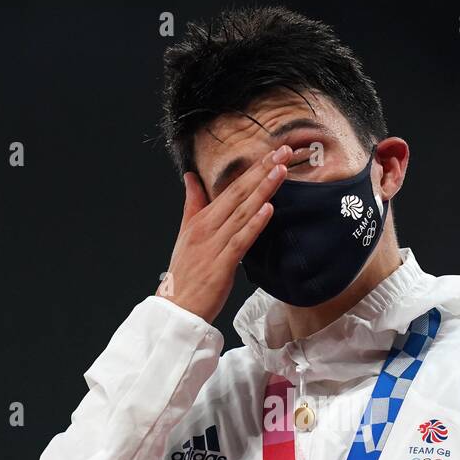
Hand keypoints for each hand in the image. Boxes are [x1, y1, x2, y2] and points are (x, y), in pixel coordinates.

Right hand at [157, 145, 291, 323]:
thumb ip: (192, 203)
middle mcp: (207, 228)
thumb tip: (191, 177)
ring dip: (262, 190)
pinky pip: (240, 240)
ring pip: (242, 212)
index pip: (230, 188)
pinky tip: (268, 209)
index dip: (252, 170)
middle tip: (283, 151)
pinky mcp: (221, 265)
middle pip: (238, 193)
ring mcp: (214, 246)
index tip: (272, 153)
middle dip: (262, 171)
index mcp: (200, 220)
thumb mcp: (185, 233)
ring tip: (280, 171)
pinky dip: (254, 224)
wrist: (176, 309)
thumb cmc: (184, 274)